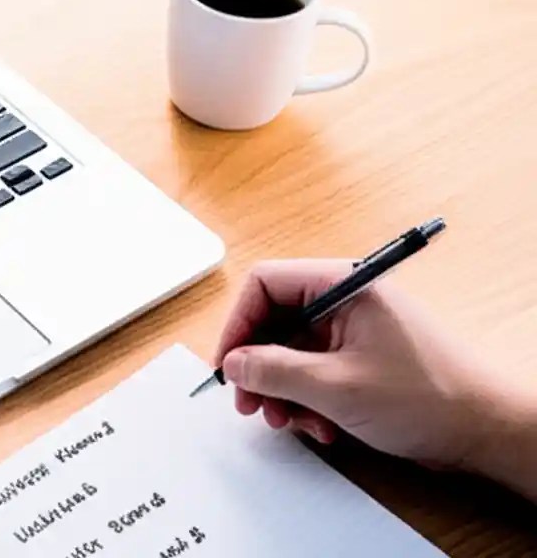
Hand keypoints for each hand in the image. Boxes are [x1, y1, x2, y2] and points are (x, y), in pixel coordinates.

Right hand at [214, 260, 504, 468]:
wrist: (485, 430)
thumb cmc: (430, 397)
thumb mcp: (335, 386)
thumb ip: (274, 371)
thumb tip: (234, 364)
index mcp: (343, 285)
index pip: (266, 283)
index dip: (238, 324)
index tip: (229, 363)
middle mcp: (346, 300)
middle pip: (274, 320)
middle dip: (259, 366)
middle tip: (249, 402)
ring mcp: (353, 329)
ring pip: (290, 350)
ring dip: (282, 390)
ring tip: (289, 420)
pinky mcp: (360, 357)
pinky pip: (313, 370)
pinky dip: (306, 399)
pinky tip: (320, 425)